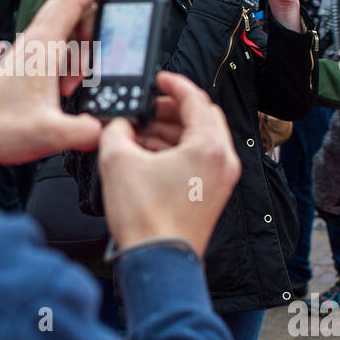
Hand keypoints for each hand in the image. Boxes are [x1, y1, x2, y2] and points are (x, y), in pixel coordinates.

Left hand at [0, 0, 123, 165]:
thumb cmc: (1, 128)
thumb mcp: (53, 134)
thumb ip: (87, 131)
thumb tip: (106, 128)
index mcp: (43, 46)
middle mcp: (35, 41)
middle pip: (71, 7)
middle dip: (94, 24)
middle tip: (100, 54)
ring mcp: (29, 50)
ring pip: (65, 28)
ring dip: (81, 50)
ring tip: (75, 84)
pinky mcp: (27, 62)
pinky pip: (57, 47)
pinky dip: (69, 62)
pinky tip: (64, 88)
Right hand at [97, 72, 240, 256]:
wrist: (157, 261)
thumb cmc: (147, 220)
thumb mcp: (118, 160)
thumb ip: (117, 129)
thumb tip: (120, 124)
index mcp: (209, 146)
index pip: (195, 99)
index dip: (174, 83)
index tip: (160, 78)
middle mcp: (222, 161)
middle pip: (201, 118)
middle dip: (171, 109)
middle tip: (147, 106)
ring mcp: (220, 180)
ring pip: (199, 139)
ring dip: (170, 130)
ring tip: (139, 131)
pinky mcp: (212, 195)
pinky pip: (197, 160)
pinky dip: (176, 151)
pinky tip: (148, 153)